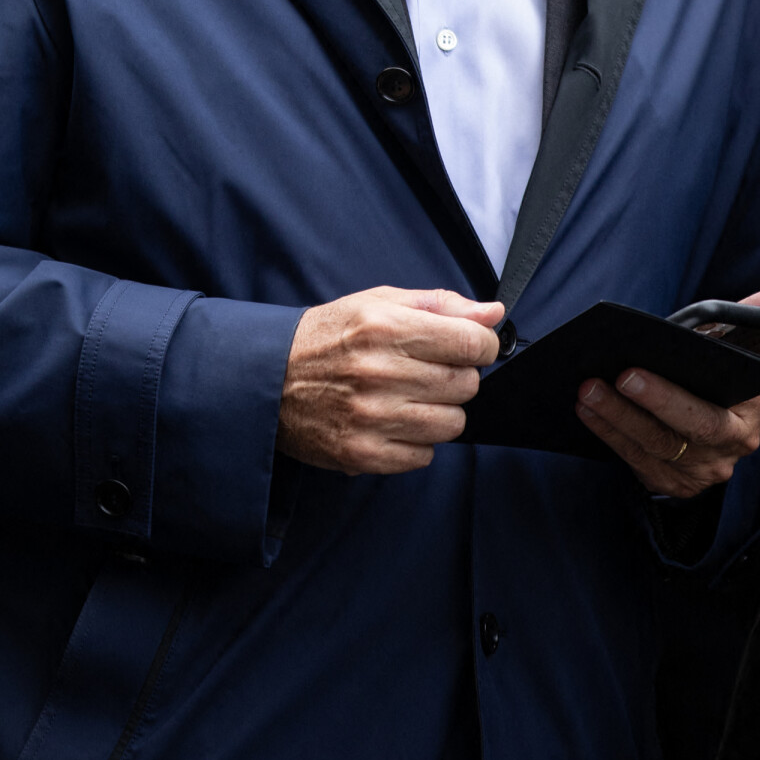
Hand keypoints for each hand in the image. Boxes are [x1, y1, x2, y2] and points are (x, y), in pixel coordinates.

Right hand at [277, 286, 502, 474]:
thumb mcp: (378, 302)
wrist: (267, 378)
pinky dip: (416, 441)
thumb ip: (439, 305)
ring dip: (440, 411)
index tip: (473, 346)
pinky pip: (424, 456)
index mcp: (386, 327)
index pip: (471, 343)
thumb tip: (493, 313)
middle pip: (466, 385)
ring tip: (410, 396)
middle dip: (456, 376)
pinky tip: (392, 421)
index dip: (483, 345)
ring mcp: (371, 417)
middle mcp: (380, 372)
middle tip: (427, 370)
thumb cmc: (328, 336)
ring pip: (451, 424)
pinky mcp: (362, 454)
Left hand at [573, 286, 759, 498]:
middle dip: (652, 402)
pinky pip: (642, 463)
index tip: (637, 369)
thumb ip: (755, 316)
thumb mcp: (735, 342)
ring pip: (660, 446)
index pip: (724, 397)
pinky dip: (612, 436)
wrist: (708, 416)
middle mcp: (738, 440)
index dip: (677, 390)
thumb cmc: (715, 369)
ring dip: (618, 418)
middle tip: (617, 377)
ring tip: (587, 390)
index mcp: (758, 402)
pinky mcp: (682, 483)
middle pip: (694, 426)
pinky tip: (588, 413)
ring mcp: (710, 468)